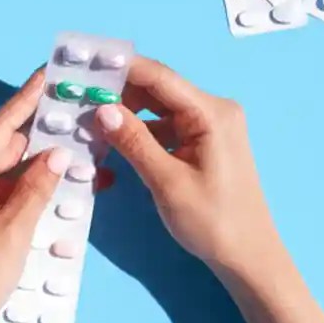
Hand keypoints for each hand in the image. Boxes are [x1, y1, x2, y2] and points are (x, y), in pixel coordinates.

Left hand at [0, 70, 74, 322]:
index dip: (25, 100)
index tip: (46, 74)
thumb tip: (56, 155)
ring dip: (29, 169)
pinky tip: (44, 191)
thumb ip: (36, 188)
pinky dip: (13, 189)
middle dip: (37, 141)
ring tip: (70, 163)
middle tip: (74, 128)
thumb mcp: (15, 233)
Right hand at [93, 56, 281, 272]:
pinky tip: (112, 137)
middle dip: (118, 90)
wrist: (247, 256)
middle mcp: (213, 110)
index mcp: (211, 113)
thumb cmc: (213, 220)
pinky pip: (165, 126)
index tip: (83, 67)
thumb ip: (134, 142)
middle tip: (76, 94)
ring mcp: (209, 126)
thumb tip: (102, 108)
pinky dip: (139, 129)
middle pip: (158, 89)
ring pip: (158, 107)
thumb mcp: (167, 181)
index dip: (120, 69)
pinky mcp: (202, 142)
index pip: (159, 77)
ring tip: (86, 115)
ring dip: (126, 111)